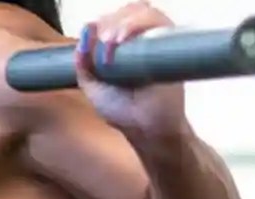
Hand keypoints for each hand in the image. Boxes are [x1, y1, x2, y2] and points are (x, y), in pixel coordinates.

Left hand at [74, 1, 186, 137]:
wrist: (146, 130)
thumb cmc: (122, 112)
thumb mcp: (93, 87)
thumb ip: (83, 64)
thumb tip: (86, 30)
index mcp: (123, 47)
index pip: (112, 19)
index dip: (101, 23)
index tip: (90, 40)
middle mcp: (141, 40)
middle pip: (126, 11)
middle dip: (109, 22)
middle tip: (104, 42)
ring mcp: (157, 41)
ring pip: (141, 10)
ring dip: (121, 21)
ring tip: (112, 41)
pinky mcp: (171, 44)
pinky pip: (158, 20)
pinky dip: (138, 22)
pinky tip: (123, 38)